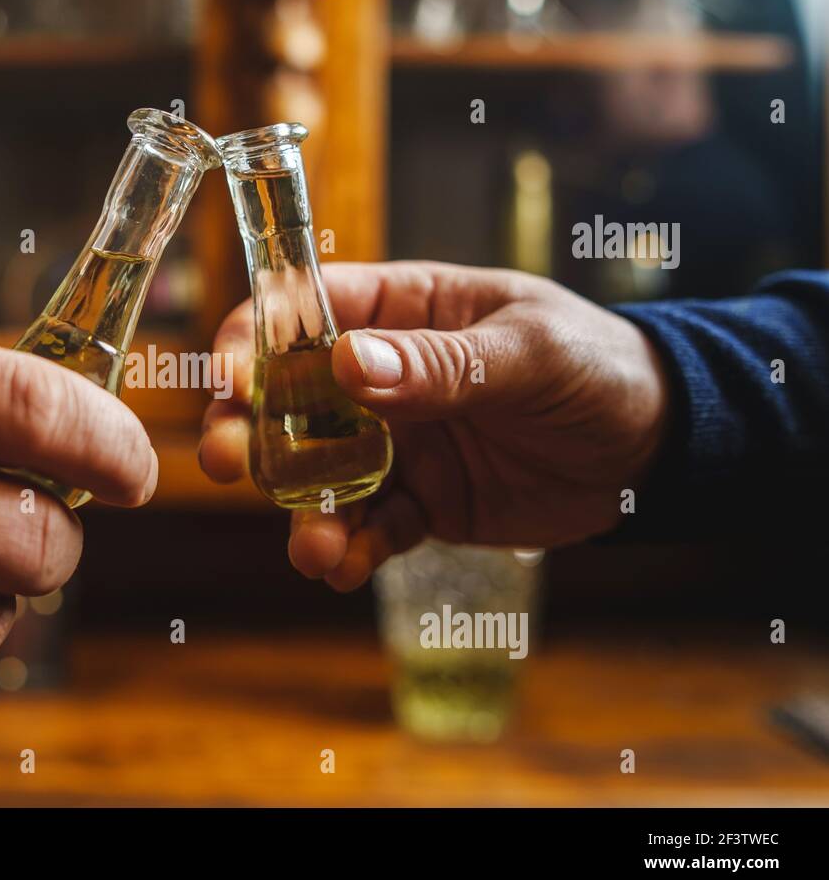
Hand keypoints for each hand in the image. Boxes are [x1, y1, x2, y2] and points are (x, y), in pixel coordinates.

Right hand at [199, 261, 667, 591]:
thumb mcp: (529, 352)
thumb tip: (349, 366)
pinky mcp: (419, 501)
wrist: (655, 448)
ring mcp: (396, 442)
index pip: (304, 310)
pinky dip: (350, 549)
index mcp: (402, 310)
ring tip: (312, 550)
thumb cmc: (597, 365)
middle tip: (225, 462)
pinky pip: (369, 526)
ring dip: (299, 509)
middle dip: (248, 430)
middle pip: (286, 397)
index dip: (253, 337)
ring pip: (318, 474)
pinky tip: (344, 569)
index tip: (225, 376)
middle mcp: (382, 377)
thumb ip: (442, 362)